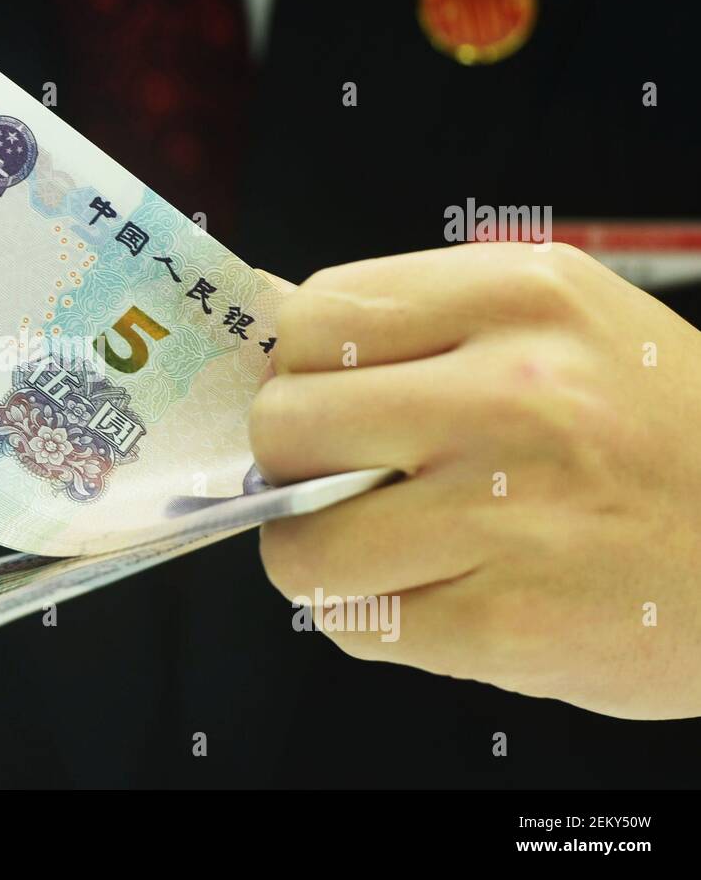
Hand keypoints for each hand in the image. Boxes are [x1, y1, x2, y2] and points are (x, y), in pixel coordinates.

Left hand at [251, 242, 700, 718]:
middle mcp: (514, 395)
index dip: (298, 370)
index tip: (322, 399)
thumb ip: (414, 325)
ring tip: (389, 544)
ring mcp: (509, 514)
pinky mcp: (508, 623)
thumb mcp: (554, 324)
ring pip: (302, 546)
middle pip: (286, 426)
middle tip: (343, 476)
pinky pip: (357, 625)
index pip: (311, 321)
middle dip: (292, 462)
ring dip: (323, 554)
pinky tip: (439, 592)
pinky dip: (373, 617)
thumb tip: (265, 334)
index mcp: (518, 296)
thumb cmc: (656, 431)